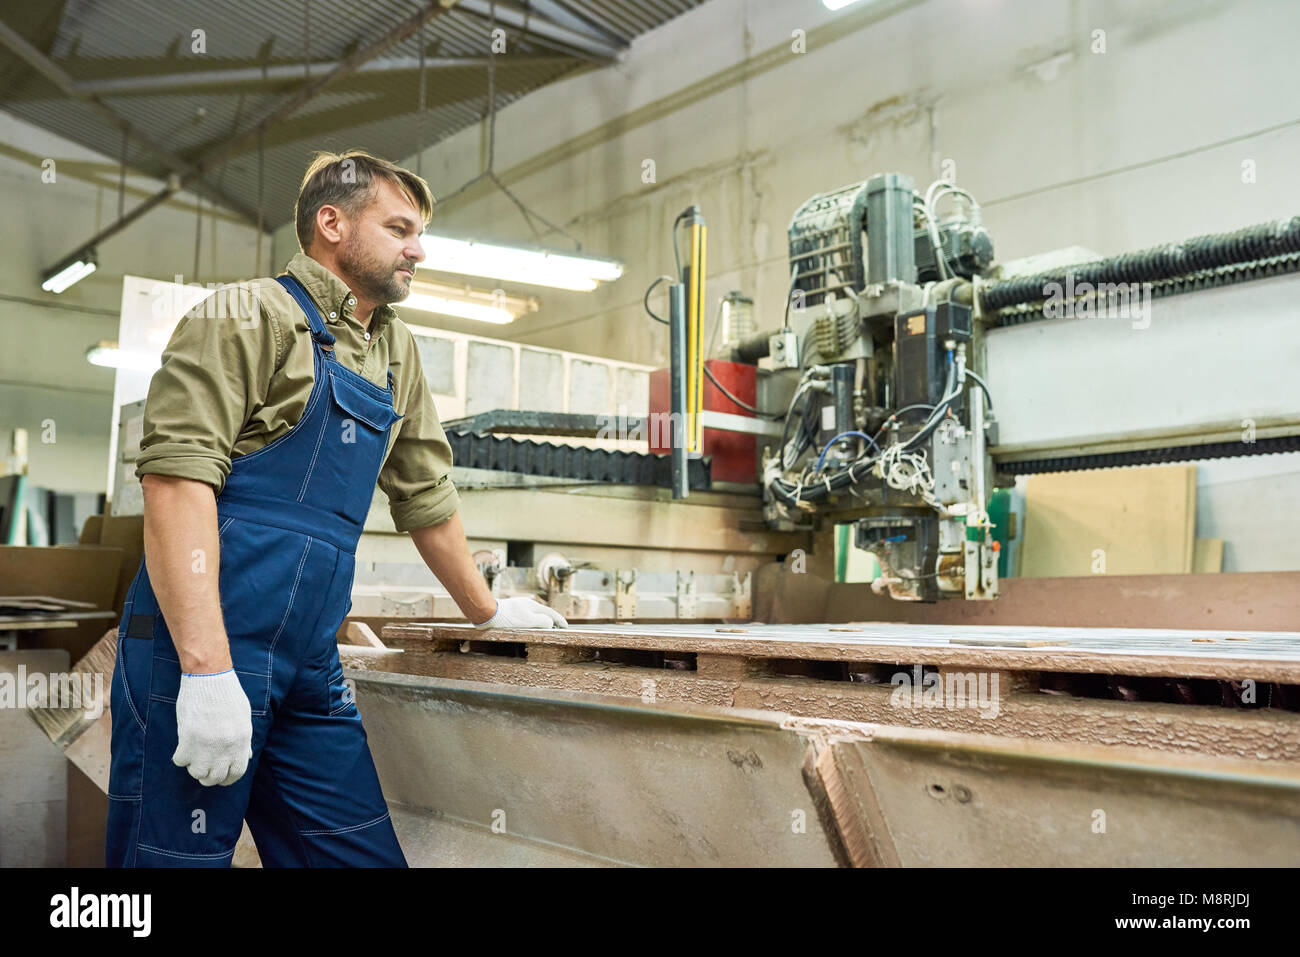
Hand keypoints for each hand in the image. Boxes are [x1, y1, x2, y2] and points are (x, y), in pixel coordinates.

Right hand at [172, 669, 252, 786]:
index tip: (220, 776)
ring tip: (193, 756)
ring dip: (194, 767)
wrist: (210, 678)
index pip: (236, 773)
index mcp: (242, 742)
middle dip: (209, 776)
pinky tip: (183, 746)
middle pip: (215, 778)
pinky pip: (180, 761)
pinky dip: (180, 757)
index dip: (227, 778)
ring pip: (197, 773)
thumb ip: (244, 740)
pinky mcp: (187, 740)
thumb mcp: (243, 718)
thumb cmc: (227, 695)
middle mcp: (226, 748)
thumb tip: (245, 756)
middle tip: (203, 768)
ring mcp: (206, 746)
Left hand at [473, 596, 567, 628]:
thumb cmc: (507, 618)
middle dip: (551, 621)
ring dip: (540, 622)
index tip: (566, 626)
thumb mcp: (529, 621)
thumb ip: (543, 621)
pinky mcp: (510, 612)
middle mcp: (526, 605)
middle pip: (543, 613)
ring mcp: (518, 608)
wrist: (487, 613)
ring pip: (533, 616)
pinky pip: (525, 618)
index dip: (559, 620)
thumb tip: (550, 623)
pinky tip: (527, 629)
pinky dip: (531, 623)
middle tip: (557, 629)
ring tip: (544, 630)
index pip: (551, 613)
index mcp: (533, 606)